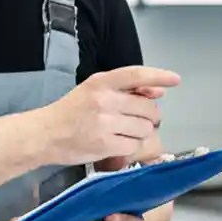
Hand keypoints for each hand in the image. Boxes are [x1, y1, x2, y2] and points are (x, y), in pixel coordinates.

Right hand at [40, 66, 179, 166]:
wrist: (46, 134)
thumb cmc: (70, 111)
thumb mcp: (93, 90)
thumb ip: (126, 89)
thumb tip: (159, 91)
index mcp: (101, 82)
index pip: (136, 75)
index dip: (158, 76)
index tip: (175, 80)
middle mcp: (105, 100)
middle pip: (148, 107)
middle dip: (150, 116)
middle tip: (140, 120)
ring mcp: (105, 123)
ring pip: (144, 128)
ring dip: (141, 132)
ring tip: (125, 132)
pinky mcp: (105, 144)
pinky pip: (134, 145)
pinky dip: (130, 145)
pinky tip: (117, 142)